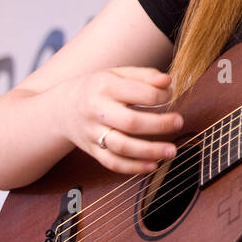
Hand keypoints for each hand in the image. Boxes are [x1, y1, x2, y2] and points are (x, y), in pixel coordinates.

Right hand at [55, 67, 185, 174]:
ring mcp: (93, 133)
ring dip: (150, 151)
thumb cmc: (97, 88)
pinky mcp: (92, 151)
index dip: (161, 96)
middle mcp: (97, 111)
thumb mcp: (117, 74)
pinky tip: (152, 165)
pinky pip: (113, 163)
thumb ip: (144, 76)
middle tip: (179, 122)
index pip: (140, 93)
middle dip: (159, 125)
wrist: (62, 108)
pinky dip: (134, 167)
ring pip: (122, 147)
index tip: (170, 96)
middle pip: (131, 123)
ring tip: (171, 151)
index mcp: (105, 86)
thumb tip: (168, 81)